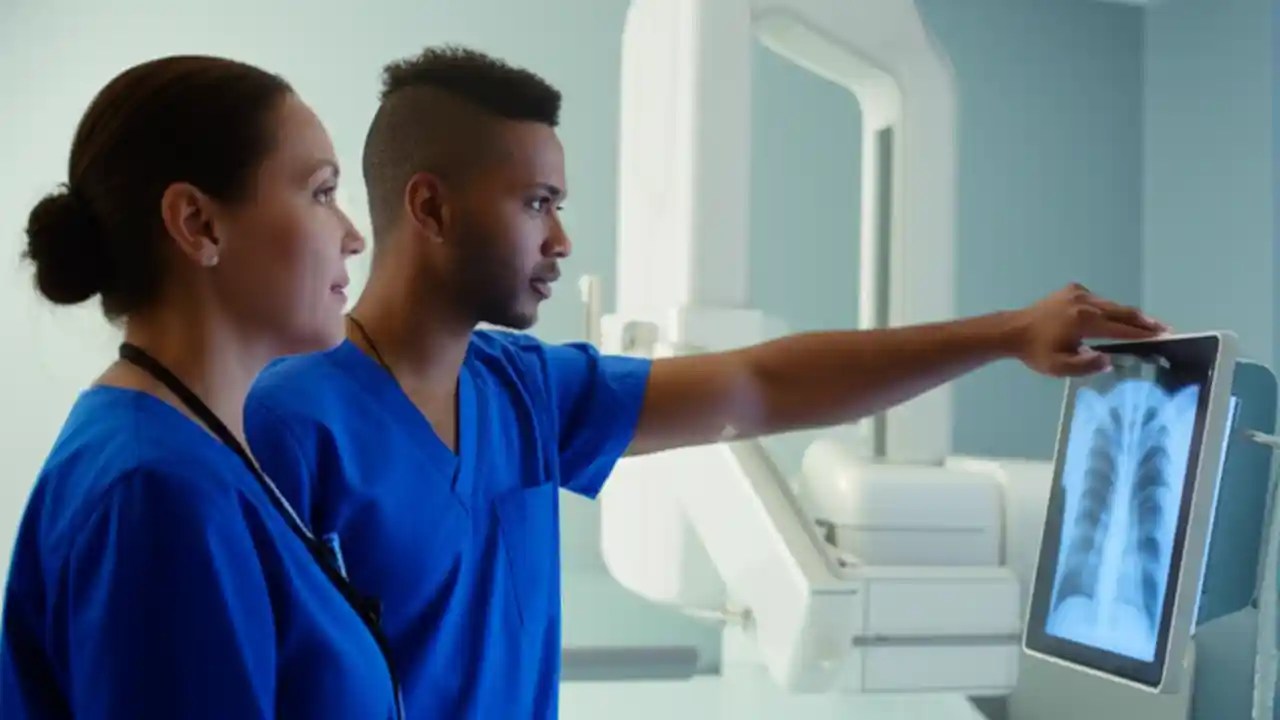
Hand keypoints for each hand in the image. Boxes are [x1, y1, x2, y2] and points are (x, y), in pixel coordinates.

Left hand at [1011, 283, 1167, 376]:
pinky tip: (1111, 318)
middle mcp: (1085, 302)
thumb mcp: (1061, 367)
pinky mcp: (1071, 289)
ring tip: (1143, 324)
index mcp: (1085, 321)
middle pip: (1122, 311)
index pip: (1122, 328)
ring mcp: (1078, 293)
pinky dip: (1107, 308)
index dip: (1143, 333)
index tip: (1163, 336)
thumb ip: (1087, 365)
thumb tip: (1109, 360)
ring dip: (1126, 314)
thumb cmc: (1036, 352)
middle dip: (1143, 321)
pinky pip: (1096, 299)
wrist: (1012, 331)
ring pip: (1110, 304)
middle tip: (1163, 328)